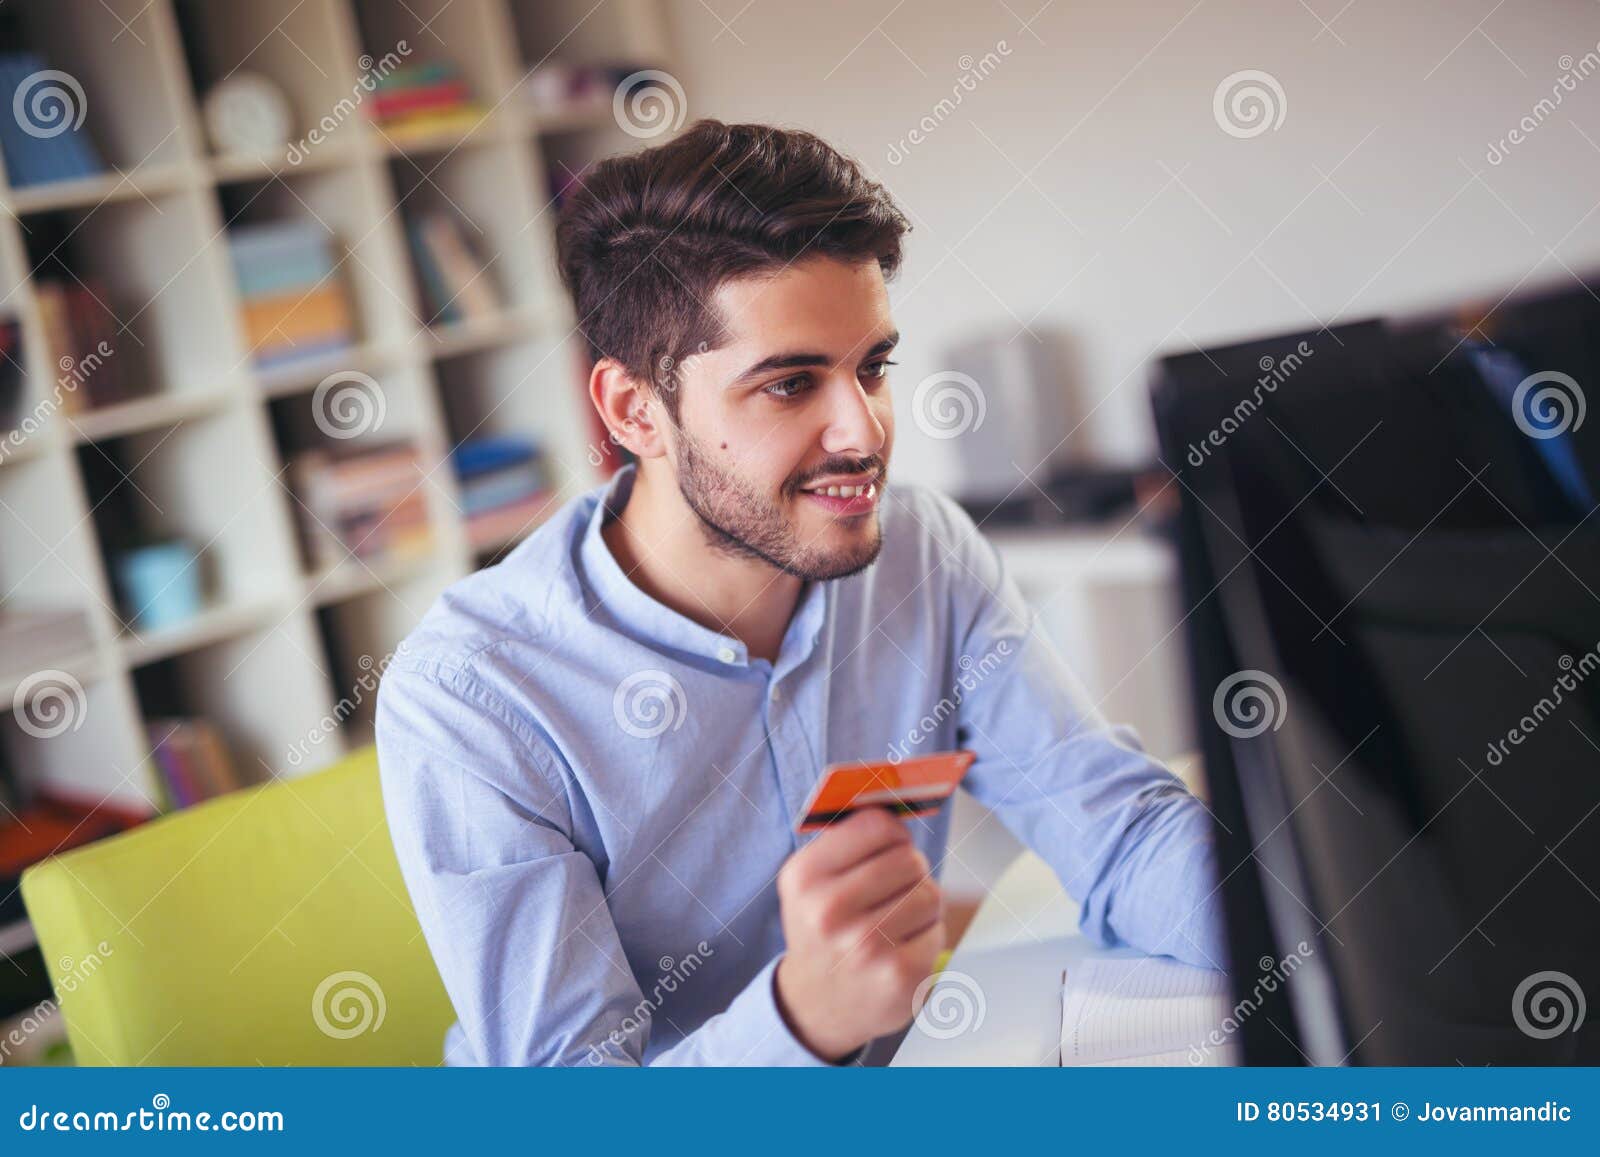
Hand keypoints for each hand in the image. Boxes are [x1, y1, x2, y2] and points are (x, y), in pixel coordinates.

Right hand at [773, 808, 943, 1060]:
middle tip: (890, 892)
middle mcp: (828, 911)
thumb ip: (849, 838)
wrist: (815, 1005)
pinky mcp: (899, 976)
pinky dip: (927, 935)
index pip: (875, 825)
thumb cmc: (822, 928)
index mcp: (804, 876)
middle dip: (909, 871)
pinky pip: (937, 929)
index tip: (889, 846)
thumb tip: (899, 799)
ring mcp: (864, 947)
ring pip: (929, 893)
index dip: (893, 833)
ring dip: (920, 904)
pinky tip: (900, 949)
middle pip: (909, 859)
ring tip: (893, 923)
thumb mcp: (812, 881)